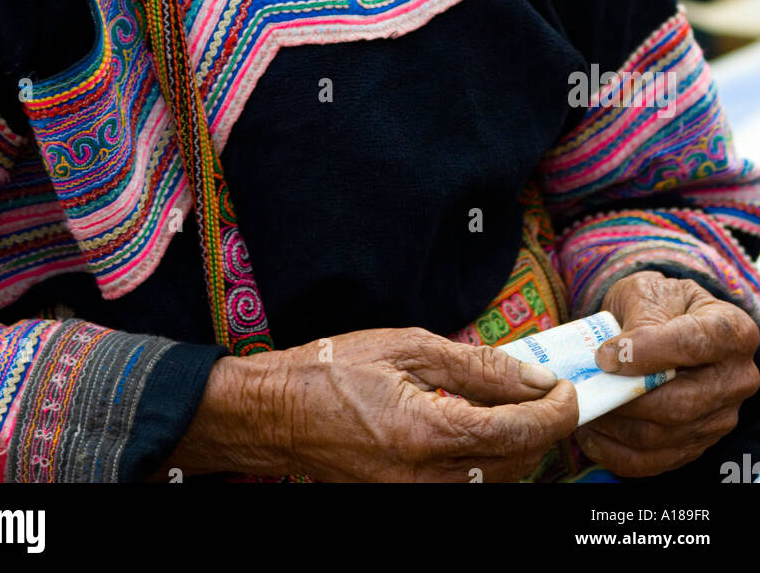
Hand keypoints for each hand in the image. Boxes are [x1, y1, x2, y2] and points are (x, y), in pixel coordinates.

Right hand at [163, 326, 577, 482]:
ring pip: (497, 480)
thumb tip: (534, 375)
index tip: (568, 389)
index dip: (555, 411)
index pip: (518, 432)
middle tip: (548, 390)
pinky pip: (469, 486)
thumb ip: (478, 365)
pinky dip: (488, 459)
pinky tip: (481, 426)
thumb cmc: (335, 369)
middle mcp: (427, 478)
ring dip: (519, 445)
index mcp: (427, 432)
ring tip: (515, 404)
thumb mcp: (409, 346)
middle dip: (543, 427)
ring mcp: (418, 497)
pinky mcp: (410, 500)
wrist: (279, 413)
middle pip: (516, 463)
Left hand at [577, 271, 759, 477]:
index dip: (648, 352)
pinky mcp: (698, 444)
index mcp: (732, 330)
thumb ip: (639, 317)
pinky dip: (617, 452)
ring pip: (663, 436)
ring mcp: (720, 417)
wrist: (666, 323)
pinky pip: (655, 461)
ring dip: (616, 427)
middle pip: (680, 403)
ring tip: (584, 408)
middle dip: (626, 399)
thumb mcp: (648, 292)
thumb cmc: (658, 304)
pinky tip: (592, 433)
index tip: (606, 356)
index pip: (693, 344)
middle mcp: (736, 379)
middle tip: (587, 388)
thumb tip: (614, 358)